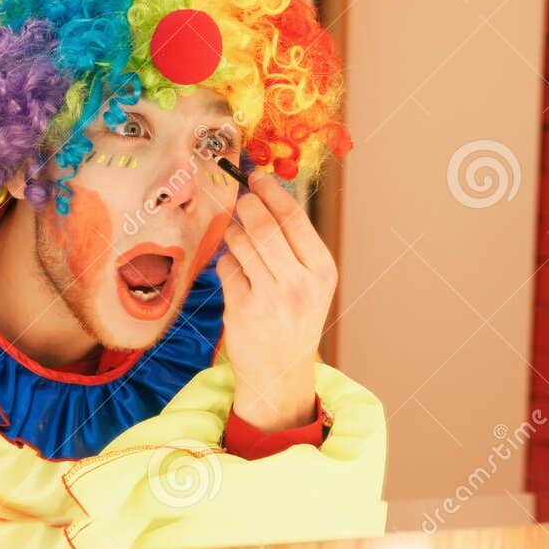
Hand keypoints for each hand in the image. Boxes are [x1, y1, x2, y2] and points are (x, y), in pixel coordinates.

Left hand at [216, 169, 336, 431]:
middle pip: (263, 225)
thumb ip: (296, 243)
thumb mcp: (312, 282)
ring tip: (240, 241)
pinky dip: (228, 263)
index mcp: (322, 270)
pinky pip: (226, 267)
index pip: (294, 218)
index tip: (256, 177)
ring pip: (240, 242)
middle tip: (241, 202)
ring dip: (234, 234)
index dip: (271, 192)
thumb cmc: (295, 317)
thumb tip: (268, 194)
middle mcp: (299, 284)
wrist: (280, 371)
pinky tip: (238, 275)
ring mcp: (270, 298)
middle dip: (247, 206)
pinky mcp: (242, 309)